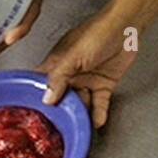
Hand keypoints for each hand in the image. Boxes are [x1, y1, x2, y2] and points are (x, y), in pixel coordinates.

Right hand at [38, 11, 138, 128]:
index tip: (29, 114)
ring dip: (78, 116)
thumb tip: (46, 98)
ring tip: (76, 129)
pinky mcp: (103, 85)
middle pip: (60, 97)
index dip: (34, 96)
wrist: (127, 28)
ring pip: (79, 103)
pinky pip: (99, 104)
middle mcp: (70, 74)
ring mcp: (87, 80)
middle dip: (58, 112)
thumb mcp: (73, 55)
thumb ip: (59, 77)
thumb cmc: (97, 33)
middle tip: (54, 129)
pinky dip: (98, 114)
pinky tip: (96, 123)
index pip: (40, 81)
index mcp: (57, 63)